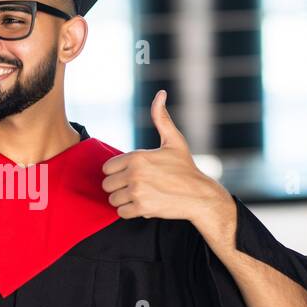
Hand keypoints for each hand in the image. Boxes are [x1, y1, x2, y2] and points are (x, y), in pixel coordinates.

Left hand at [100, 90, 237, 248]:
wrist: (199, 196)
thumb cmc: (185, 168)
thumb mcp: (174, 141)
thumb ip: (161, 118)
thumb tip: (160, 93)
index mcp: (137, 156)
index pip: (107, 168)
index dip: (117, 172)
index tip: (130, 174)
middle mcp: (135, 173)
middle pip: (106, 184)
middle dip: (118, 187)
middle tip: (134, 186)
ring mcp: (137, 191)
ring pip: (112, 199)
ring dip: (123, 200)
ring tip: (139, 196)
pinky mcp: (142, 208)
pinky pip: (121, 212)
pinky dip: (129, 211)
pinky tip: (142, 205)